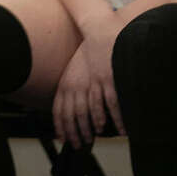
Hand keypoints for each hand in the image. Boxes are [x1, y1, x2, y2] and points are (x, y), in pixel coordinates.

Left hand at [52, 24, 123, 147]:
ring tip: (97, 137)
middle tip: (80, 144)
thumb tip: (74, 105)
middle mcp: (78, 84)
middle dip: (77, 132)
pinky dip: (114, 117)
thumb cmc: (89, 52)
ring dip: (94, 127)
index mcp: (67, 82)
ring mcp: (93, 83)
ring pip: (93, 112)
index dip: (60, 126)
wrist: (99, 31)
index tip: (62, 138)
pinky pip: (111, 103)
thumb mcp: (74, 69)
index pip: (59, 109)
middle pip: (75, 115)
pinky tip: (117, 127)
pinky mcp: (108, 79)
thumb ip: (72, 86)